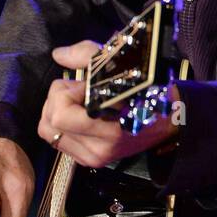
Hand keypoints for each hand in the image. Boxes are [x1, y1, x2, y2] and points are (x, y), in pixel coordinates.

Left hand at [37, 40, 180, 167]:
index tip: (85, 84)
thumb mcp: (121, 66)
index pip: (60, 113)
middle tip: (78, 91)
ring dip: (56, 112)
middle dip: (58, 99)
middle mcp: (100, 147)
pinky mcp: (90, 161)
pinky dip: (62, 125)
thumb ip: (86, 56)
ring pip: (48, 132)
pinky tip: (79, 116)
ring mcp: (94, 157)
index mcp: (110, 127)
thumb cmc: (146, 90)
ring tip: (77, 103)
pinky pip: (57, 140)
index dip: (66, 91)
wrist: (168, 120)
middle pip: (48, 122)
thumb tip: (58, 55)